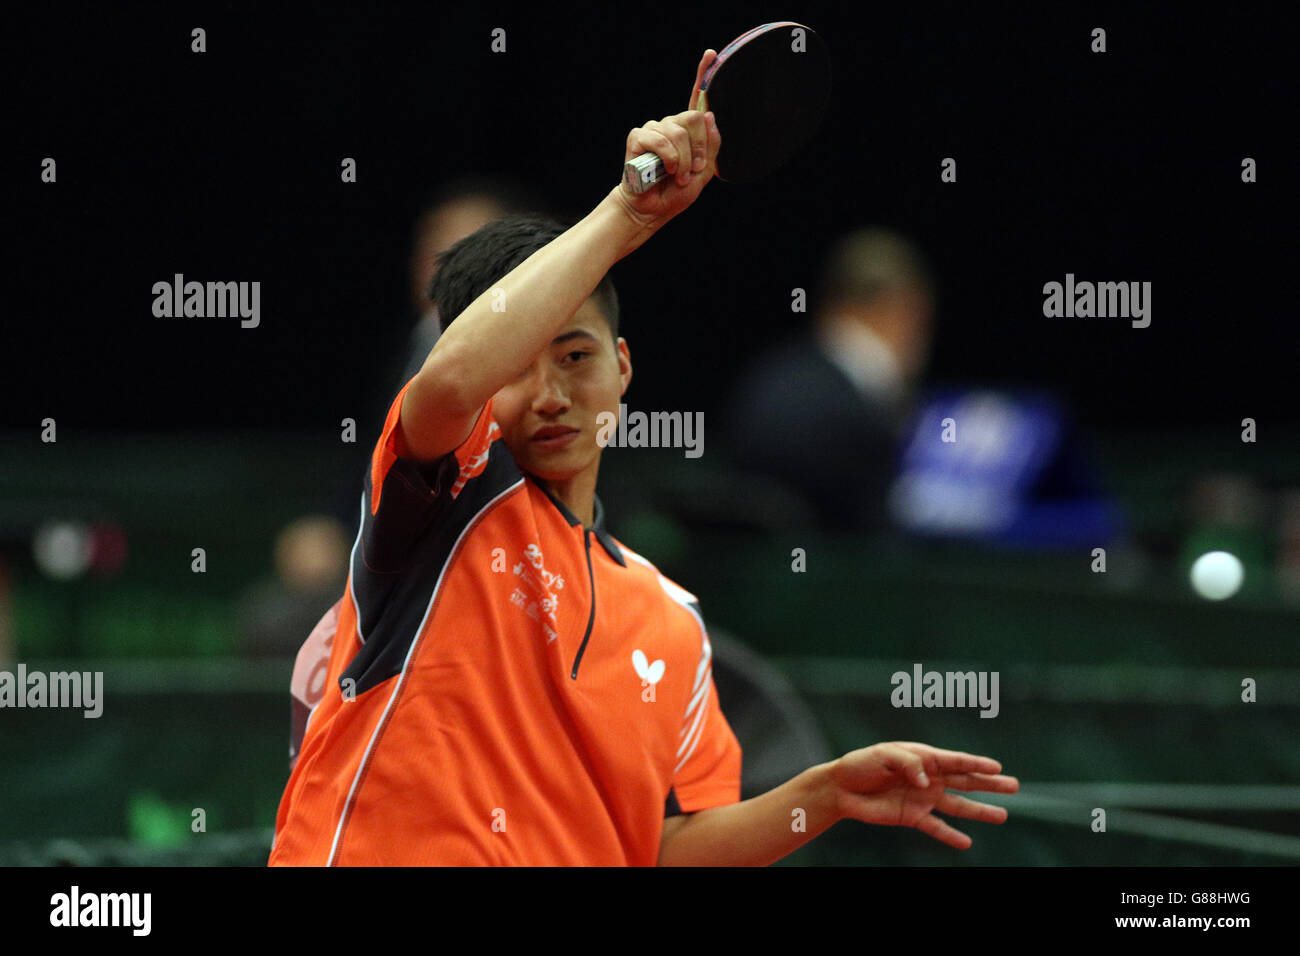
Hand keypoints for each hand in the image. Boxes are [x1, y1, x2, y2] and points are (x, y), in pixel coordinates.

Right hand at [612, 49, 721, 228]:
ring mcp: (654, 130)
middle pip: (694, 118)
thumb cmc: (675, 192)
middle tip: (692, 170)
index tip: (710, 54)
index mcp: (688, 132)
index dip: (703, 75)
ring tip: (677, 176)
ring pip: (679, 132)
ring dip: (683, 161)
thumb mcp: (703, 173)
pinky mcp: (638, 137)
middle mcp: (671, 125)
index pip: (696, 99)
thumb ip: (711, 146)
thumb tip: (710, 115)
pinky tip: (665, 170)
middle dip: (698, 149)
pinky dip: (668, 158)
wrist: (652, 209)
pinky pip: (659, 139)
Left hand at [828, 742, 1019, 848]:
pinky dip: (951, 836)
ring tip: (1003, 815)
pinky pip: (936, 827)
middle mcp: (929, 777)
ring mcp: (923, 798)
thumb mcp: (882, 755)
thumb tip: (927, 781)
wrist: (841, 787)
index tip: (997, 766)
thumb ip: (908, 763)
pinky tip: (966, 843)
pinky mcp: (913, 816)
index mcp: (923, 757)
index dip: (976, 762)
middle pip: (965, 781)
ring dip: (980, 811)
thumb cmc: (861, 764)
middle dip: (990, 783)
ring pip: (958, 805)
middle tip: (1015, 785)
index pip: (955, 760)